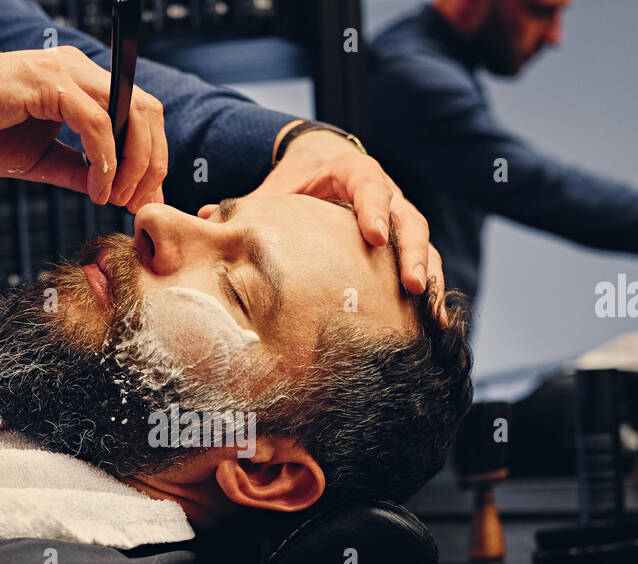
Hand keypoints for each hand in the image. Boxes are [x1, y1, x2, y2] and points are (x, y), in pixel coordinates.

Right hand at [0, 42, 165, 209]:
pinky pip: (95, 123)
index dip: (150, 158)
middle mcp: (79, 72)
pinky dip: (105, 161)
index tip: (142, 200)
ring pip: (129, 114)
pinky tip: (97, 188)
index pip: (136, 115)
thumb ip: (75, 169)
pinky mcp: (48, 83)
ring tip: (118, 198)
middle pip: (145, 112)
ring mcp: (66, 72)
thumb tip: (107, 189)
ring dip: (133, 164)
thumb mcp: (38, 159)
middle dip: (151, 164)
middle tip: (138, 204)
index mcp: (80, 85)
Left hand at [200, 126, 446, 324]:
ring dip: (429, 277)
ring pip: (423, 245)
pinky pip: (426, 264)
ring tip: (429, 312)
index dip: (374, 209)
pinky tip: (432, 323)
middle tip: (411, 284)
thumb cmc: (300, 179)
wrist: (324, 165)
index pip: (370, 186)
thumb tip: (205, 216)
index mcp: (355, 173)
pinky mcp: (404, 243)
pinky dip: (431, 292)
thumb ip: (252, 204)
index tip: (373, 235)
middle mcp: (387, 193)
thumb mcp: (280, 186)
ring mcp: (399, 219)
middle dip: (413, 252)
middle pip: (409, 220)